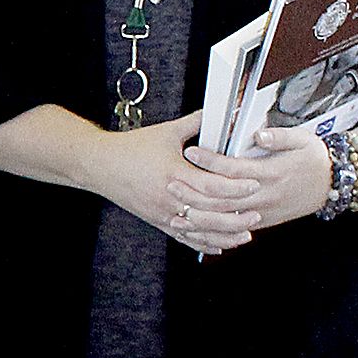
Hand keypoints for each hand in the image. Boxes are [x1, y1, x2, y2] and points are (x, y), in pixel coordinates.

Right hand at [79, 112, 254, 253]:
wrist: (99, 165)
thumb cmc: (131, 148)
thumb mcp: (166, 132)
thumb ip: (196, 123)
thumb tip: (221, 112)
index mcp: (173, 174)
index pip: (211, 186)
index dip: (235, 187)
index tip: (254, 184)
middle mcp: (168, 197)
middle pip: (209, 212)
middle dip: (236, 214)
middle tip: (258, 212)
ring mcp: (162, 212)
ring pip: (199, 230)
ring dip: (224, 234)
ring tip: (245, 233)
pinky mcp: (156, 221)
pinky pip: (183, 238)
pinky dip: (203, 244)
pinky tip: (219, 245)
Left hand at [179, 125, 337, 241]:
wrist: (334, 183)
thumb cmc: (314, 158)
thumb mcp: (301, 139)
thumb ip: (278, 136)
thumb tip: (259, 134)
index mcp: (271, 172)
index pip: (234, 168)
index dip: (210, 161)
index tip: (190, 151)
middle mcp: (265, 195)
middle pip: (223, 198)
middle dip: (194, 191)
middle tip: (171, 182)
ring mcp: (263, 212)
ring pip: (224, 219)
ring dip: (197, 215)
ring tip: (174, 206)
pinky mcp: (262, 222)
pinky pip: (232, 230)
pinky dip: (210, 231)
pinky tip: (191, 226)